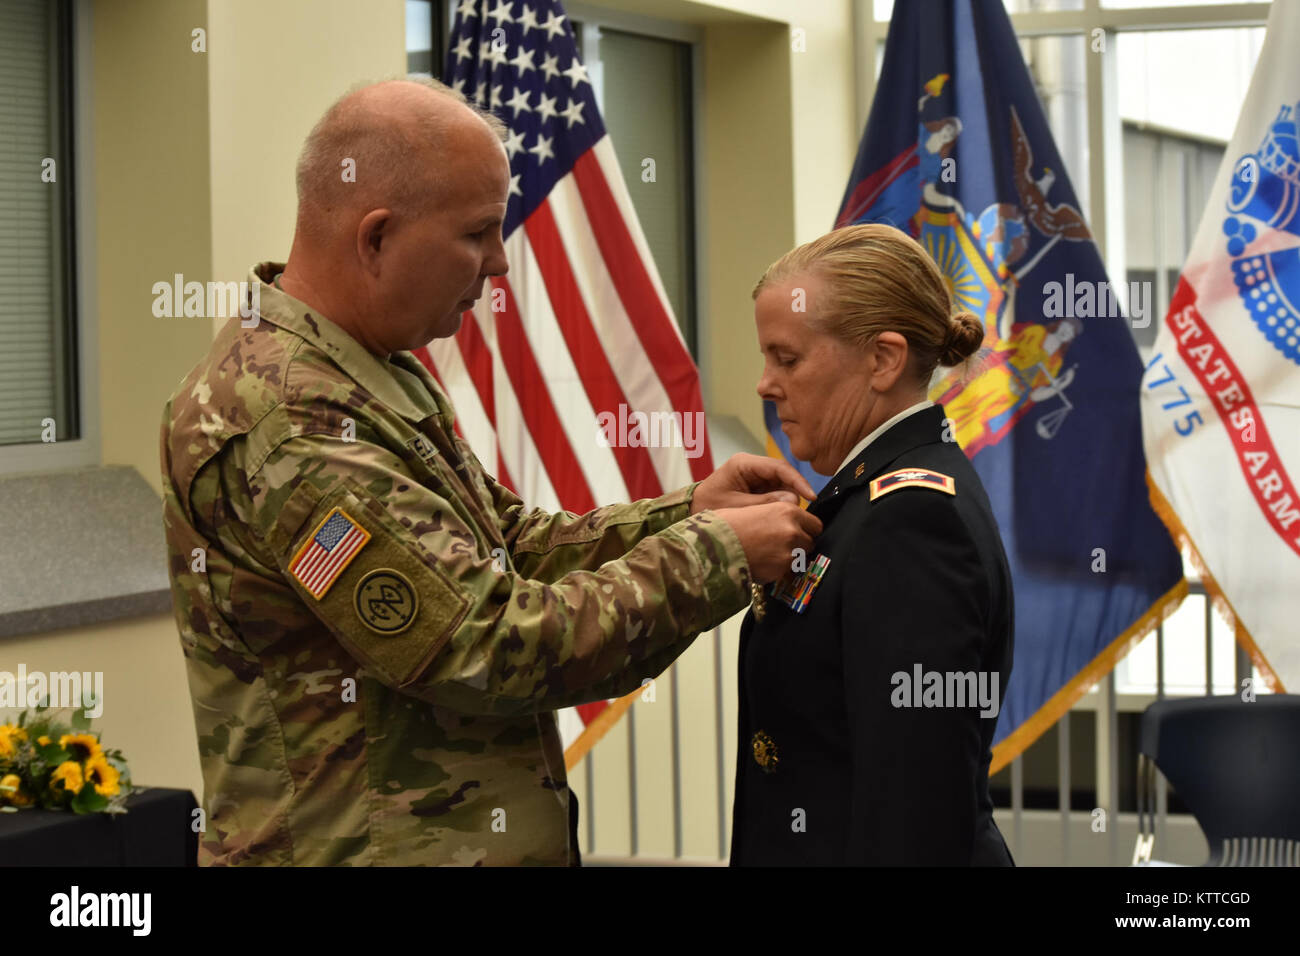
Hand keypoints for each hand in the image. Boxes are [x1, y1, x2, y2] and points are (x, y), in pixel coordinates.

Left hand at [690, 453, 816, 514]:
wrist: (692, 512)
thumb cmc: (708, 506)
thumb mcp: (737, 506)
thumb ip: (765, 503)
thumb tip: (793, 500)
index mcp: (744, 463)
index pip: (779, 467)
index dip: (797, 481)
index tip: (810, 495)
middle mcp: (752, 466)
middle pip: (783, 475)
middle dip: (794, 493)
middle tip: (798, 514)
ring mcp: (755, 475)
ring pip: (782, 485)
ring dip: (788, 500)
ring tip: (788, 518)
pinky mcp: (757, 486)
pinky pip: (776, 492)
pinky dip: (781, 504)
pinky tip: (782, 517)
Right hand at [714, 501, 822, 583]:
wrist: (712, 546)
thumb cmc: (727, 525)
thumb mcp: (756, 509)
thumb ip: (778, 514)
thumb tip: (790, 522)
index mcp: (787, 511)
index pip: (815, 524)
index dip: (806, 529)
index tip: (797, 532)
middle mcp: (793, 531)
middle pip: (810, 542)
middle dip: (799, 545)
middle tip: (780, 545)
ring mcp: (788, 553)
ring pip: (800, 558)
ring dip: (789, 558)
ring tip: (767, 555)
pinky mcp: (780, 571)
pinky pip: (786, 571)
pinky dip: (777, 569)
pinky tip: (761, 563)